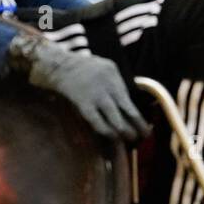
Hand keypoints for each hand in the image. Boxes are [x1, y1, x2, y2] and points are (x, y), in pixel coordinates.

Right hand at [8, 34, 150, 141]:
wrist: (57, 65)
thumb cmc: (83, 67)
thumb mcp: (105, 67)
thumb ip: (116, 82)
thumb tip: (128, 103)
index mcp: (113, 74)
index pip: (129, 99)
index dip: (138, 115)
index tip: (146, 126)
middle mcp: (107, 83)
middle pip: (126, 108)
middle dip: (136, 124)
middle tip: (143, 136)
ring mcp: (95, 94)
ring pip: (114, 116)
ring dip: (123, 129)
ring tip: (130, 138)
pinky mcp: (82, 102)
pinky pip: (96, 119)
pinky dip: (105, 129)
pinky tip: (112, 135)